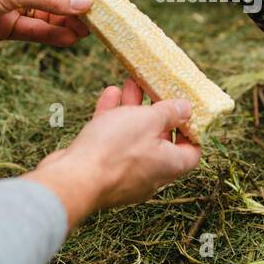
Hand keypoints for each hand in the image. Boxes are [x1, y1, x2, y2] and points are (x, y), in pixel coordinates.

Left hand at [0, 0, 93, 48]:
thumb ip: (48, 0)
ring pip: (47, 10)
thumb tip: (85, 2)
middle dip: (76, 1)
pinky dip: (50, 34)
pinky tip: (69, 40)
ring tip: (88, 32)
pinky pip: (34, 28)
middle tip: (99, 17)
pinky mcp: (4, 22)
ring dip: (66, 20)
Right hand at [27, 79, 201, 227]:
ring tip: (130, 84)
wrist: (72, 179)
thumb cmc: (115, 150)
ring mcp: (125, 174)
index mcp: (170, 165)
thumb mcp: (148, 120)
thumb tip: (186, 109)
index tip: (183, 110)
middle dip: (155, 111)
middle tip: (152, 89)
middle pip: (159, 139)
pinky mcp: (101, 170)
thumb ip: (168, 112)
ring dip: (132, 111)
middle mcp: (151, 174)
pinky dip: (112, 119)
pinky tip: (110, 95)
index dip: (190, 129)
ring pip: (133, 138)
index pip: (191, 151)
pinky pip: (112, 142)